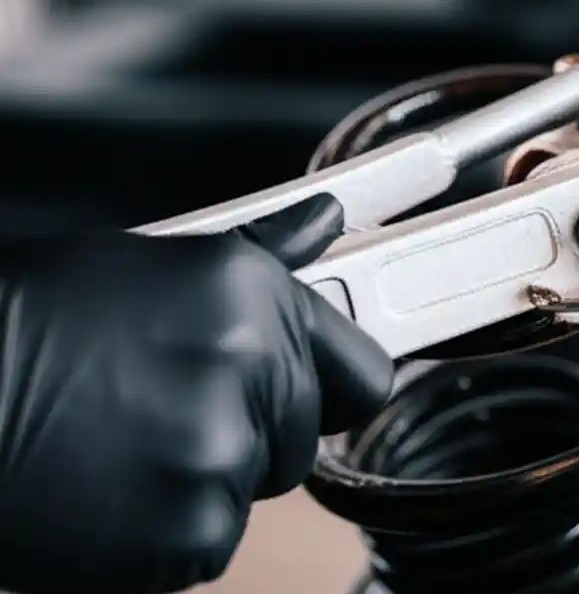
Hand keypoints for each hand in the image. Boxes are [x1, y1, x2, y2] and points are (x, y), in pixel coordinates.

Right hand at [0, 195, 392, 592]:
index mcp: (251, 293)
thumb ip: (257, 252)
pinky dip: (166, 531)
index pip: (363, 369)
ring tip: (117, 443)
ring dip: (201, 477)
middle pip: (303, 435)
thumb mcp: (140, 264)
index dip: (325, 382)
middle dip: (249, 427)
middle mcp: (253, 367)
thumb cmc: (18, 328)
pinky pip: (210, 539)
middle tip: (158, 407)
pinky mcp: (192, 531)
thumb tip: (325, 219)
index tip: (302, 387)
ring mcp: (225, 453)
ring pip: (252, 485)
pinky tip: (106, 491)